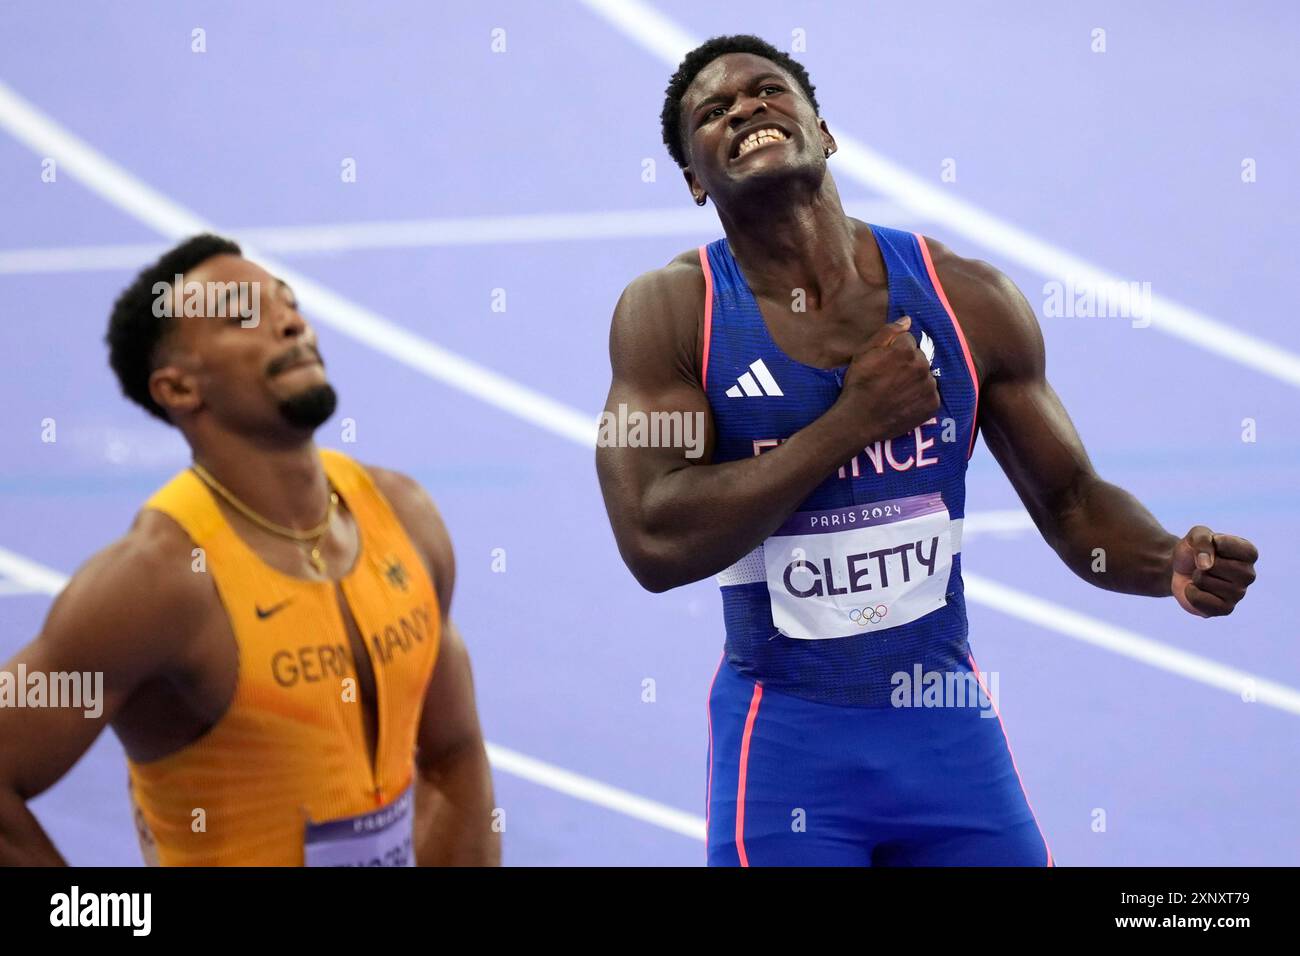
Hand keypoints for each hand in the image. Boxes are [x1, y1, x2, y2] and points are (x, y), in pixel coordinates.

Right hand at [836, 316, 939, 443]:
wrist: (859, 419)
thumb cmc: (859, 384)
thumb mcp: (864, 352)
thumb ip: (888, 332)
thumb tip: (907, 320)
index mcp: (907, 350)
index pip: (907, 340)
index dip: (894, 350)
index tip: (884, 363)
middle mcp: (923, 365)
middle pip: (919, 357)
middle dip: (907, 364)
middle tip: (890, 379)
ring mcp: (929, 386)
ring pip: (925, 375)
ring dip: (915, 380)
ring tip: (897, 392)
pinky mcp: (932, 404)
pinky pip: (930, 394)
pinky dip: (920, 397)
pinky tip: (904, 402)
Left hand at [1170, 526, 1257, 616]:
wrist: (1180, 570)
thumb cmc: (1194, 550)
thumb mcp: (1196, 534)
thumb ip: (1203, 540)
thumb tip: (1207, 565)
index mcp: (1249, 553)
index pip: (1232, 546)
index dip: (1214, 543)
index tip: (1212, 544)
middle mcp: (1249, 574)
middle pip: (1217, 565)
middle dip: (1201, 562)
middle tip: (1202, 565)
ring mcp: (1239, 594)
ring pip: (1205, 581)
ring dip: (1195, 577)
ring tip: (1200, 577)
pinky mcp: (1226, 609)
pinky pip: (1201, 600)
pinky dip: (1190, 593)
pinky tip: (1196, 590)